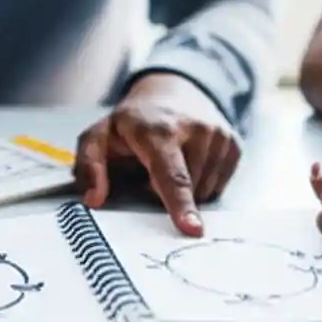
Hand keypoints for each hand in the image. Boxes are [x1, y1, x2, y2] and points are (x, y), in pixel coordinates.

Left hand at [75, 73, 241, 236]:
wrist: (171, 92)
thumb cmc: (132, 123)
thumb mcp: (98, 137)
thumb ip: (88, 166)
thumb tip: (93, 199)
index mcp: (157, 130)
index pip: (171, 174)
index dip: (181, 204)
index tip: (193, 229)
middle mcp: (194, 128)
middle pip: (188, 189)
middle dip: (165, 192)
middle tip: (150, 170)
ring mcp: (218, 135)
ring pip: (205, 191)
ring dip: (185, 189)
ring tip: (170, 163)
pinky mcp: (233, 144)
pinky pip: (218, 186)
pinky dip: (201, 183)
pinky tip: (189, 162)